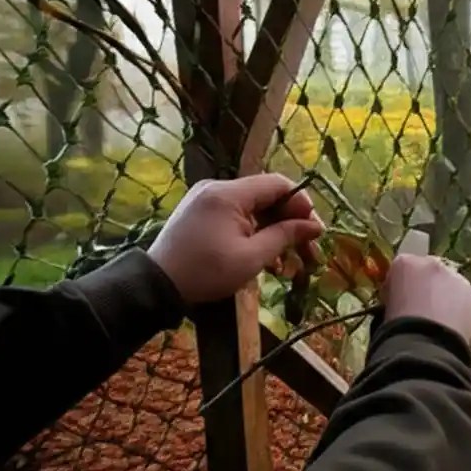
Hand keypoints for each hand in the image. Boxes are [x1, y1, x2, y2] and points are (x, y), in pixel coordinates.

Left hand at [149, 174, 323, 304]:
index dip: (301, 204)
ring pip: (253, 207)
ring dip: (273, 230)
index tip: (314, 230)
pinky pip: (236, 215)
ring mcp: (206, 198)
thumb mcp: (251, 258)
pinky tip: (264, 256)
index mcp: (229, 193)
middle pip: (267, 196)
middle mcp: (217, 187)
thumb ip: (285, 236)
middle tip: (308, 250)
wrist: (155, 286)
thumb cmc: (205, 272)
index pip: (278, 184)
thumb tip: (315, 226)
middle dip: (290, 222)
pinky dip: (253, 232)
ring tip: (287, 262)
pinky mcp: (201, 212)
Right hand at [382, 253, 470, 341]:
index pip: (402, 270)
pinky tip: (452, 327)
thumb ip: (396, 297)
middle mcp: (430, 262)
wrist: (424, 346)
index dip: (400, 288)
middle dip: (425, 288)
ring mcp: (454, 275)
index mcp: (403, 263)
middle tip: (422, 312)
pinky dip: (458, 308)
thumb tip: (403, 303)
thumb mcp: (386, 309)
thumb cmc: (395, 329)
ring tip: (440, 322)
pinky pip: (462, 298)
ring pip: (448, 284)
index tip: (399, 304)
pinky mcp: (470, 291)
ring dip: (444, 297)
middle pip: (427, 272)